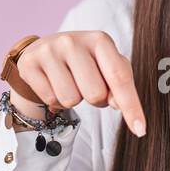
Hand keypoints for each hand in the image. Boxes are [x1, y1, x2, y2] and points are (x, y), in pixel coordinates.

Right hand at [13, 31, 146, 136]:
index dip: (132, 107)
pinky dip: (54, 100)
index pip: (120, 78)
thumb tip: (117, 104)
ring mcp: (48, 50)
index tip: (141, 130)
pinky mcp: (29, 63)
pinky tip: (52, 84)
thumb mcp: (106, 67)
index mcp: (99, 40)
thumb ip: (119, 84)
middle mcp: (73, 41)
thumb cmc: (84, 62)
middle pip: (95, 94)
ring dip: (72, 99)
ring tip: (68, 83)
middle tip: (85, 85)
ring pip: (71, 99)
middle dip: (95, 99)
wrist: (44, 52)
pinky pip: (50, 99)